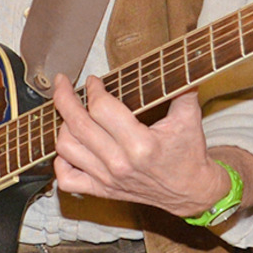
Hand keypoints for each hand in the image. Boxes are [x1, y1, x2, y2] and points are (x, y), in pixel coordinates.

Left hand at [51, 76, 226, 215]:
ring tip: (69, 113)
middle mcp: (120, 163)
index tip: (94, 80)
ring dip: (63, 126)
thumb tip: (175, 61)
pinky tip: (69, 146)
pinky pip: (67, 179)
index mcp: (141, 144)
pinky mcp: (103, 190)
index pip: (101, 109)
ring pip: (66, 149)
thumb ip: (180, 87)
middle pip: (77, 125)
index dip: (93, 89)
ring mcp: (108, 179)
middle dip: (65, 98)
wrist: (192, 192)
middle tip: (63, 83)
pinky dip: (60, 161)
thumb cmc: (189, 153)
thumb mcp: (189, 117)